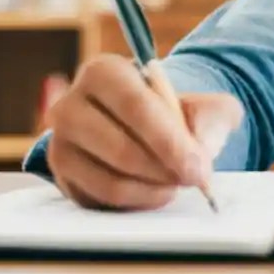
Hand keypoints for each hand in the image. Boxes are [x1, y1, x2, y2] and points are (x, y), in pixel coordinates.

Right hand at [46, 54, 243, 210]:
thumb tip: (200, 151)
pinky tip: (156, 191)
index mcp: (103, 72)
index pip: (135, 107)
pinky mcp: (63, 178)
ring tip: (176, 183)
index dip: (170, 142)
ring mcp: (61, 143)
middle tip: (192, 179)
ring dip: (153, 189)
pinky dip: (137, 202)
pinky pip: (102, 201)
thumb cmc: (174, 112)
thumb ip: (212, 118)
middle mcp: (70, 105)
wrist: (146, 128)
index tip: (197, 168)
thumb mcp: (205, 103)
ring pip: (110, 180)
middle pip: (120, 149)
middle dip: (164, 170)